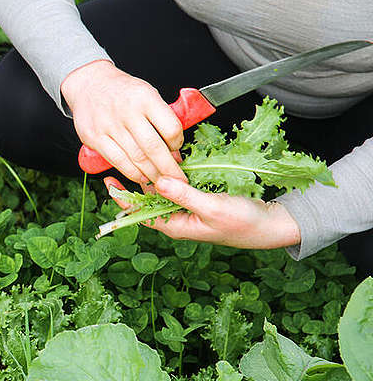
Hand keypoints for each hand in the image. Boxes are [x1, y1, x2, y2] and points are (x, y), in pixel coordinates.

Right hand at [61, 60, 185, 185]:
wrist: (89, 85)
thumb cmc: (122, 91)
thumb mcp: (147, 93)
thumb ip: (161, 117)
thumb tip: (174, 148)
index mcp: (145, 97)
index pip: (169, 127)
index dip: (177, 143)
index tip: (178, 150)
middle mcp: (127, 112)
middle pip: (153, 147)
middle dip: (168, 168)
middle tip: (177, 180)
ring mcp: (109, 126)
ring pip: (136, 158)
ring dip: (151, 173)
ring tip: (161, 181)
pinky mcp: (95, 138)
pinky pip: (117, 161)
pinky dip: (132, 173)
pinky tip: (141, 177)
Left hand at [106, 176, 301, 248]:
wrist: (272, 225)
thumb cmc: (244, 222)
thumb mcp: (212, 207)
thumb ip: (184, 195)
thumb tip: (157, 182)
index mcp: (176, 226)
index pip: (140, 213)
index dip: (123, 198)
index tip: (108, 181)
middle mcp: (179, 218)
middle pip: (150, 200)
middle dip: (138, 180)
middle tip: (124, 158)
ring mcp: (190, 209)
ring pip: (165, 190)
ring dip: (157, 174)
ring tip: (143, 154)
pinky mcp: (202, 199)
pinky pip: (182, 186)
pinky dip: (176, 173)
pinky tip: (173, 158)